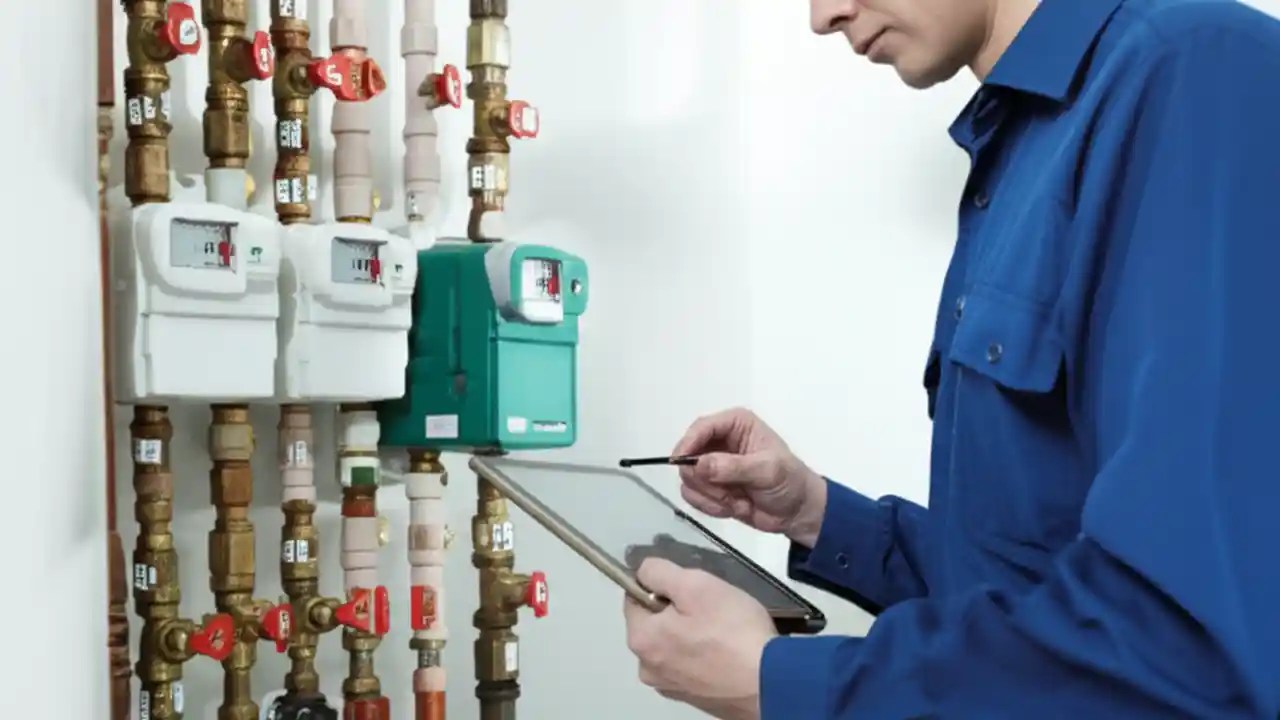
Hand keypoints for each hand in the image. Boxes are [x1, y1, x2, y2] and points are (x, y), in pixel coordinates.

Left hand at [623, 557, 776, 719]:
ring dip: (692, 633)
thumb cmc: (732, 630)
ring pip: (674, 645)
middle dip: (677, 610)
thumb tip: (643, 572)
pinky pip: (692, 666)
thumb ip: (659, 572)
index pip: (634, 598)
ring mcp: (672, 688)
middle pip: (655, 624)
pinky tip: (728, 651)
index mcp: (641, 640)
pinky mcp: (696, 699)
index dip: (660, 584)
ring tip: (724, 629)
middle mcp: (647, 669)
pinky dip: (704, 655)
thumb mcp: (695, 585)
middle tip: (712, 605)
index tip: (690, 586)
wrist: (773, 683)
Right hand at [673, 407, 827, 546]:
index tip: (681, 463)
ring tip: (737, 500)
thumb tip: (698, 465)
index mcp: (736, 425)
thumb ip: (733, 467)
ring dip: (711, 496)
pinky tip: (734, 506)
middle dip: (705, 480)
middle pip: (688, 455)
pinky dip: (711, 506)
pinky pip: (693, 496)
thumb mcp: (766, 470)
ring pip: (688, 479)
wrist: (797, 512)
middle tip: (728, 493)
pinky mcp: (709, 487)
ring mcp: (712, 465)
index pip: (702, 427)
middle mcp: (720, 441)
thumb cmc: (789, 481)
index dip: (688, 444)